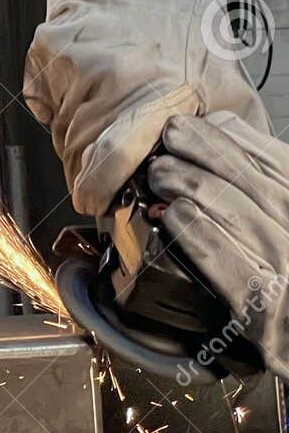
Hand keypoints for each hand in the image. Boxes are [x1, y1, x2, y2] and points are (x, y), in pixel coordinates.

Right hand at [24, 0, 266, 214]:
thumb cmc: (185, 34)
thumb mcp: (226, 90)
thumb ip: (229, 145)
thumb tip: (221, 198)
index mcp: (148, 90)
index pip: (107, 162)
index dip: (100, 190)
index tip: (101, 203)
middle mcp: (101, 75)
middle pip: (78, 154)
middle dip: (92, 170)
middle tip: (110, 168)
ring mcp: (65, 62)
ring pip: (58, 133)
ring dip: (78, 142)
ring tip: (106, 124)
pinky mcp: (41, 51)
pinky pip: (40, 105)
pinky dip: (56, 110)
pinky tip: (85, 93)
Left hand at [148, 112, 288, 379]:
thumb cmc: (288, 267)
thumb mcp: (284, 213)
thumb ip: (262, 173)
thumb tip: (218, 128)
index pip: (265, 154)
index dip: (216, 136)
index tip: (181, 130)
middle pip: (243, 175)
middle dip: (195, 153)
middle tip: (160, 149)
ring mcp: (286, 264)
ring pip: (228, 208)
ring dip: (185, 185)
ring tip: (157, 177)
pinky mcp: (263, 304)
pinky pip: (224, 259)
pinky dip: (195, 233)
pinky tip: (173, 218)